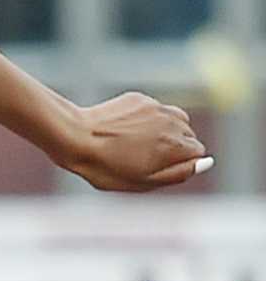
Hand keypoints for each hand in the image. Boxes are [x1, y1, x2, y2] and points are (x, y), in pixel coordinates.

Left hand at [63, 93, 211, 191]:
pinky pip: (153, 110)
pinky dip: (146, 120)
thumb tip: (205, 163)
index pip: (197, 152)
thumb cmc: (105, 167)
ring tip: (136, 144)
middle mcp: (172, 121)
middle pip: (187, 135)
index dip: (178, 163)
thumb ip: (179, 173)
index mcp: (177, 144)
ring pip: (174, 119)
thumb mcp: (144, 182)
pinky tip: (123, 130)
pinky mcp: (139, 98)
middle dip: (172, 146)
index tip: (155, 168)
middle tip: (141, 158)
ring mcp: (156, 106)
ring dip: (163, 130)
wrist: (74, 137)